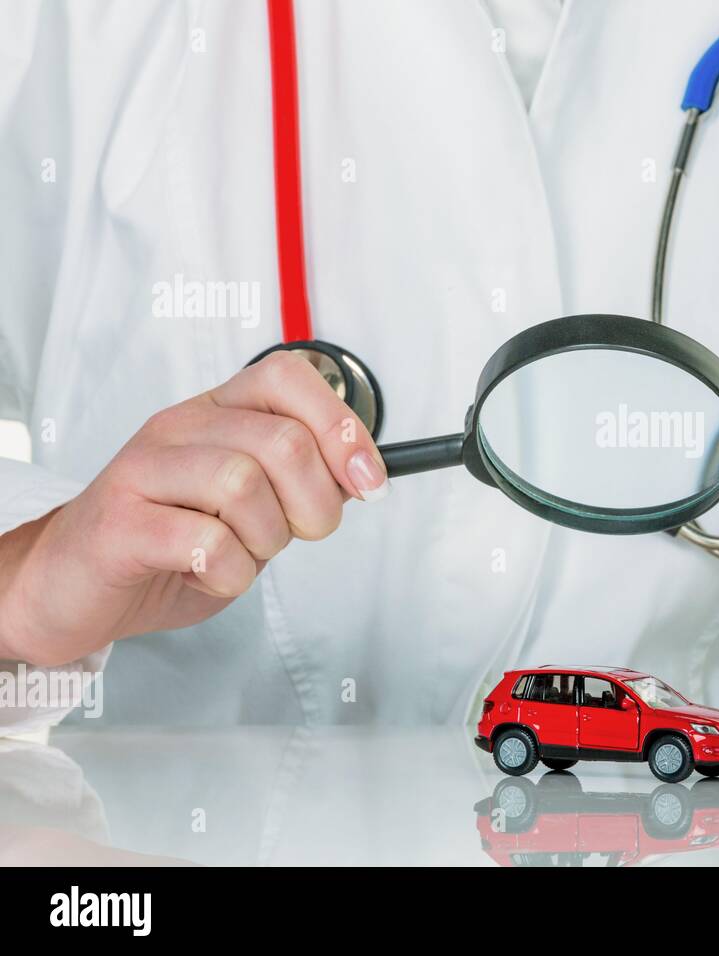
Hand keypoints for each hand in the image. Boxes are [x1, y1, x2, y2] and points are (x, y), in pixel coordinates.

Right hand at [0, 352, 388, 666]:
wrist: (72, 588)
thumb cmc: (170, 545)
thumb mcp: (252, 508)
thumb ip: (301, 483)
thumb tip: (363, 472)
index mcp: (215, 413)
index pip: (287, 377)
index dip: (341, 427)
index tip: (369, 481)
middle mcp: (178, 429)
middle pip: (281, 441)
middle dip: (316, 503)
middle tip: (301, 534)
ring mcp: (141, 470)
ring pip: (242, 485)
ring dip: (266, 538)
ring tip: (242, 553)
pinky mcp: (118, 523)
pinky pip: (206, 543)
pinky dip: (231, 572)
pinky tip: (211, 574)